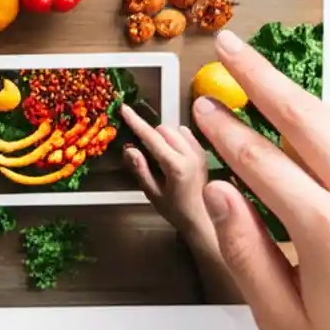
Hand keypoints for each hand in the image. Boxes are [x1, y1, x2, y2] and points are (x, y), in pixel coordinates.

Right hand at [120, 104, 212, 239]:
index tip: (125, 109)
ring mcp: (200, 152)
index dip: (136, 122)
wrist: (205, 221)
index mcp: (177, 165)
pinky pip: (187, 134)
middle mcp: (191, 154)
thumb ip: (141, 170)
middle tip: (144, 152)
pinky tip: (174, 154)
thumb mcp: (153, 194)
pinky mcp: (204, 152)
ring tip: (160, 156)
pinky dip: (176, 138)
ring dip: (164, 136)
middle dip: (151, 134)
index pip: (152, 137)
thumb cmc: (177, 212)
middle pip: (164, 129)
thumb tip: (129, 149)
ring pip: (176, 129)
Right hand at [193, 29, 329, 329]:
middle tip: (230, 46)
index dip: (224, 128)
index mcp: (327, 232)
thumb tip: (217, 186)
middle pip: (305, 114)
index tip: (202, 104)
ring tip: (279, 104)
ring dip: (310, 104)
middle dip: (260, 76)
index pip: (260, 159)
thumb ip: (242, 246)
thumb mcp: (276, 316)